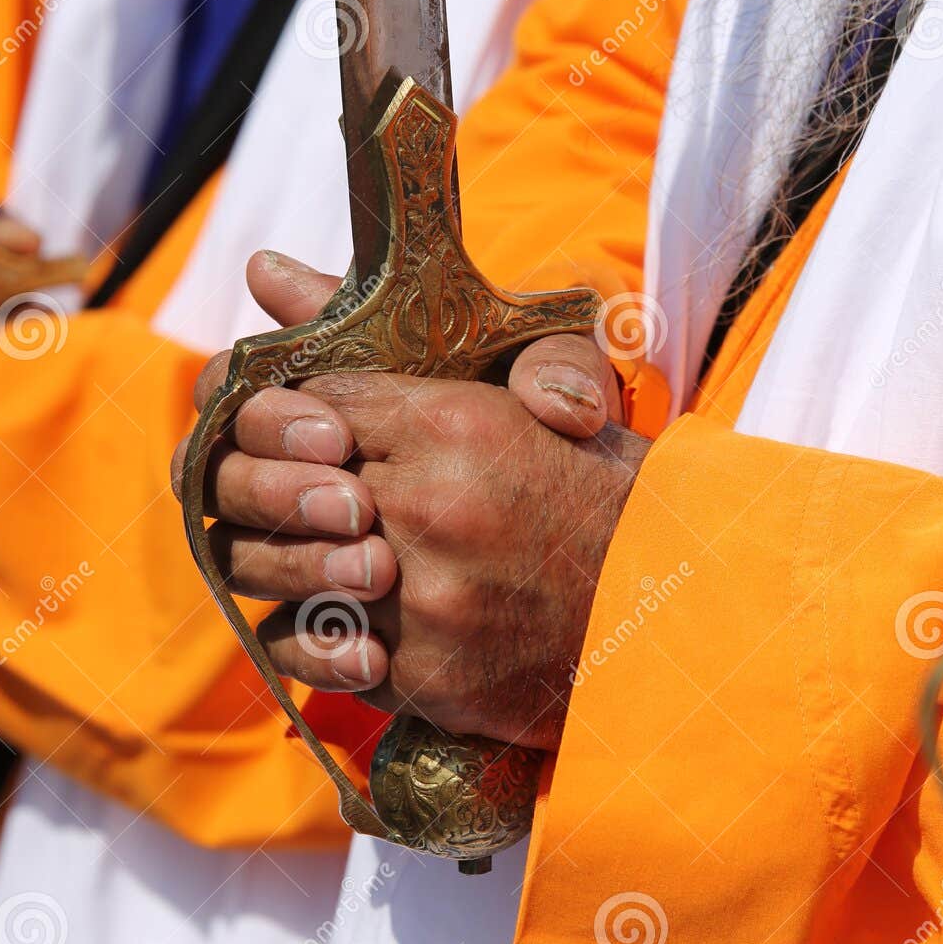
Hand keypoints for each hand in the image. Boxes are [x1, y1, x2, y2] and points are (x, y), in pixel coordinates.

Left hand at [172, 251, 645, 749]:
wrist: (678, 606)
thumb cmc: (599, 490)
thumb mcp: (518, 388)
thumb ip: (388, 330)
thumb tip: (264, 269)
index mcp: (454, 424)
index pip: (312, 403)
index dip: (304, 421)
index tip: (322, 437)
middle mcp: (432, 509)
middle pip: (286, 491)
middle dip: (289, 493)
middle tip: (321, 501)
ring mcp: (427, 601)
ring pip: (288, 574)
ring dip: (296, 565)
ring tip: (335, 558)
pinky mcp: (427, 675)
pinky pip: (316, 649)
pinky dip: (320, 636)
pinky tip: (351, 618)